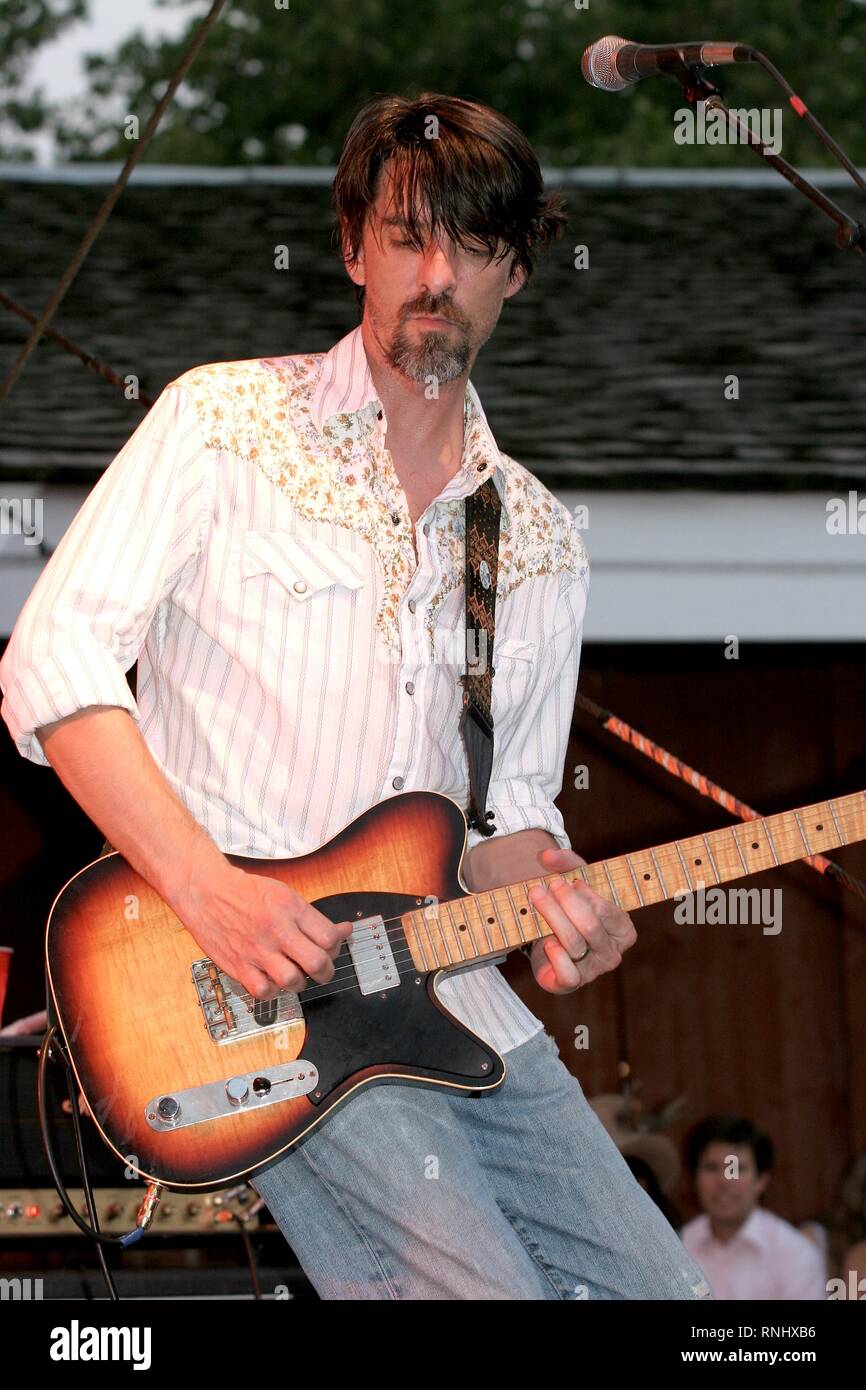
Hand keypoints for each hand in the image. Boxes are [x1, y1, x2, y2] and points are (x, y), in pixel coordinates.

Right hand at [179, 863, 354, 1000]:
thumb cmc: (246, 892)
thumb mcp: (285, 894)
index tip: (332, 949)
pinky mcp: (238, 965)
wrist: (206, 891)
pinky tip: (272, 980)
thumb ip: (313, 917)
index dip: (336, 947)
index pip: (329, 937)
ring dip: (300, 983)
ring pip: (292, 981)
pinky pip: (264, 991)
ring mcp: (256, 949)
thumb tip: (343, 931)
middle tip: (321, 971)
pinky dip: (272, 991)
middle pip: (316, 962)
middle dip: (326, 971)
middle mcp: (276, 929)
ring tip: (295, 975)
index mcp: (290, 908)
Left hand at [526, 846, 636, 993]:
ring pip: (574, 943)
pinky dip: (555, 956)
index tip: (565, 881)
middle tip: (542, 887)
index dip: (584, 895)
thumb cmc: (570, 909)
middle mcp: (613, 952)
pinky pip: (568, 973)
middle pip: (589, 926)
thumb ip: (565, 862)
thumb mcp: (573, 881)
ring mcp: (594, 970)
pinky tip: (546, 941)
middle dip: (564, 904)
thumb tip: (547, 855)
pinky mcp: (572, 983)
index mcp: (623, 928)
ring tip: (536, 899)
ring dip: (551, 918)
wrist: (548, 940)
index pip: (607, 909)